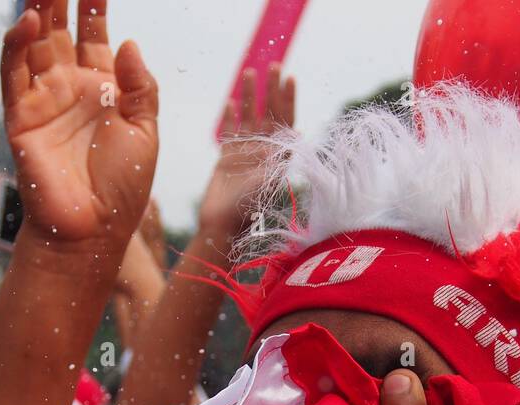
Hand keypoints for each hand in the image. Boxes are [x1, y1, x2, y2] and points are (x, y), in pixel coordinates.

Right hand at [1, 0, 157, 246]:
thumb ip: (141, 87)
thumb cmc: (123, 189)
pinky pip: (14, 73)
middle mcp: (70, 88)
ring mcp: (44, 100)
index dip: (95, 4)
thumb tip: (128, 41)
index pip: (95, 34)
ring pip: (35, 41)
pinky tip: (28, 21)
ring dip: (37, 8)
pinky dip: (17, 45)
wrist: (93, 230)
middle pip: (62, 28)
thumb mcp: (145, 133)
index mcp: (104, 90)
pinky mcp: (21, 116)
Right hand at [199, 63, 295, 239]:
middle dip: (272, 90)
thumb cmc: (247, 208)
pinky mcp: (226, 158)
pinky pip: (228, 132)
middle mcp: (263, 151)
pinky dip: (229, 116)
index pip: (286, 121)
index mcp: (277, 156)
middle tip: (274, 65)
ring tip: (250, 72)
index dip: (288, 100)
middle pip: (269, 113)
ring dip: (250, 95)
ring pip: (248, 117)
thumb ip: (280, 158)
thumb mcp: (268, 181)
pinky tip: (230, 101)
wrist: (223, 224)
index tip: (290, 79)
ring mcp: (244, 153)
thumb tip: (297, 135)